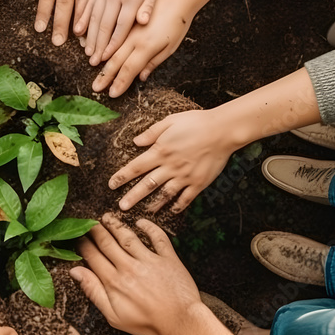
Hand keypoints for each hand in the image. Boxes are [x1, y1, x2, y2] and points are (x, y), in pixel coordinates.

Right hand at [70, 214, 200, 334]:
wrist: (180, 323)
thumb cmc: (147, 323)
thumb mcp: (113, 316)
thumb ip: (93, 292)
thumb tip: (75, 272)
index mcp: (114, 282)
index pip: (92, 256)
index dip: (82, 244)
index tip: (77, 238)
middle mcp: (129, 267)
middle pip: (107, 242)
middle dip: (95, 230)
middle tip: (89, 222)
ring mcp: (149, 261)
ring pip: (127, 236)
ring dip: (115, 225)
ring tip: (107, 217)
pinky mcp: (168, 258)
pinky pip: (157, 237)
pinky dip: (149, 227)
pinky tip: (141, 222)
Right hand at [74, 0, 178, 65]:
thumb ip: (148, 6)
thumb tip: (142, 24)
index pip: (120, 27)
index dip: (112, 45)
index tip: (106, 58)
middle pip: (103, 24)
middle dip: (97, 44)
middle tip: (92, 60)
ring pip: (92, 13)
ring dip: (88, 33)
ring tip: (85, 48)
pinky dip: (80, 14)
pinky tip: (78, 26)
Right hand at [91, 0, 194, 96]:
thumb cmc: (178, 22)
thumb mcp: (171, 46)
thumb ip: (154, 61)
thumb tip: (140, 77)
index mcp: (146, 45)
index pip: (129, 68)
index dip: (119, 82)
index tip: (111, 93)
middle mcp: (133, 35)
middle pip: (114, 57)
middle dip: (104, 74)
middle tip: (95, 87)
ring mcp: (127, 23)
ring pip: (107, 40)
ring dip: (97, 53)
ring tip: (89, 62)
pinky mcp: (125, 12)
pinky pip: (106, 24)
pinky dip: (96, 33)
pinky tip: (89, 37)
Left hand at [109, 108, 243, 212]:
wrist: (223, 130)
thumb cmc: (196, 122)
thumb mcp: (170, 121)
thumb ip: (152, 133)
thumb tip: (136, 141)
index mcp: (161, 151)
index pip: (136, 167)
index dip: (122, 176)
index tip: (111, 185)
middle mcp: (170, 166)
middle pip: (147, 185)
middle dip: (132, 197)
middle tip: (121, 207)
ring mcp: (185, 176)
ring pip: (164, 194)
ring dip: (153, 205)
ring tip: (143, 213)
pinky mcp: (198, 182)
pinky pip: (185, 198)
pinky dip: (177, 206)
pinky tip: (171, 211)